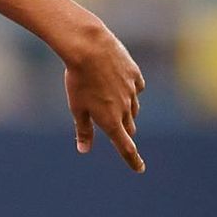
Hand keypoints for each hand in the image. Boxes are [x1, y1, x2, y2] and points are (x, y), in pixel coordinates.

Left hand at [61, 26, 146, 172]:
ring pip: (134, 108)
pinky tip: (120, 84)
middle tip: (116, 130)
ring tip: (111, 102)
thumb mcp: (76, 107)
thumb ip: (83, 130)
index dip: (133, 160)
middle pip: (129, 127)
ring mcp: (132, 91)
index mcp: (110, 121)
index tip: (139, 169)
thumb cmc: (78, 80)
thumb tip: (84, 149)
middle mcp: (125, 108)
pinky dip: (130, 91)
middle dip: (123, 131)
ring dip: (125, 111)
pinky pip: (137, 88)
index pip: (126, 147)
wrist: (89, 48)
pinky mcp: (135, 75)